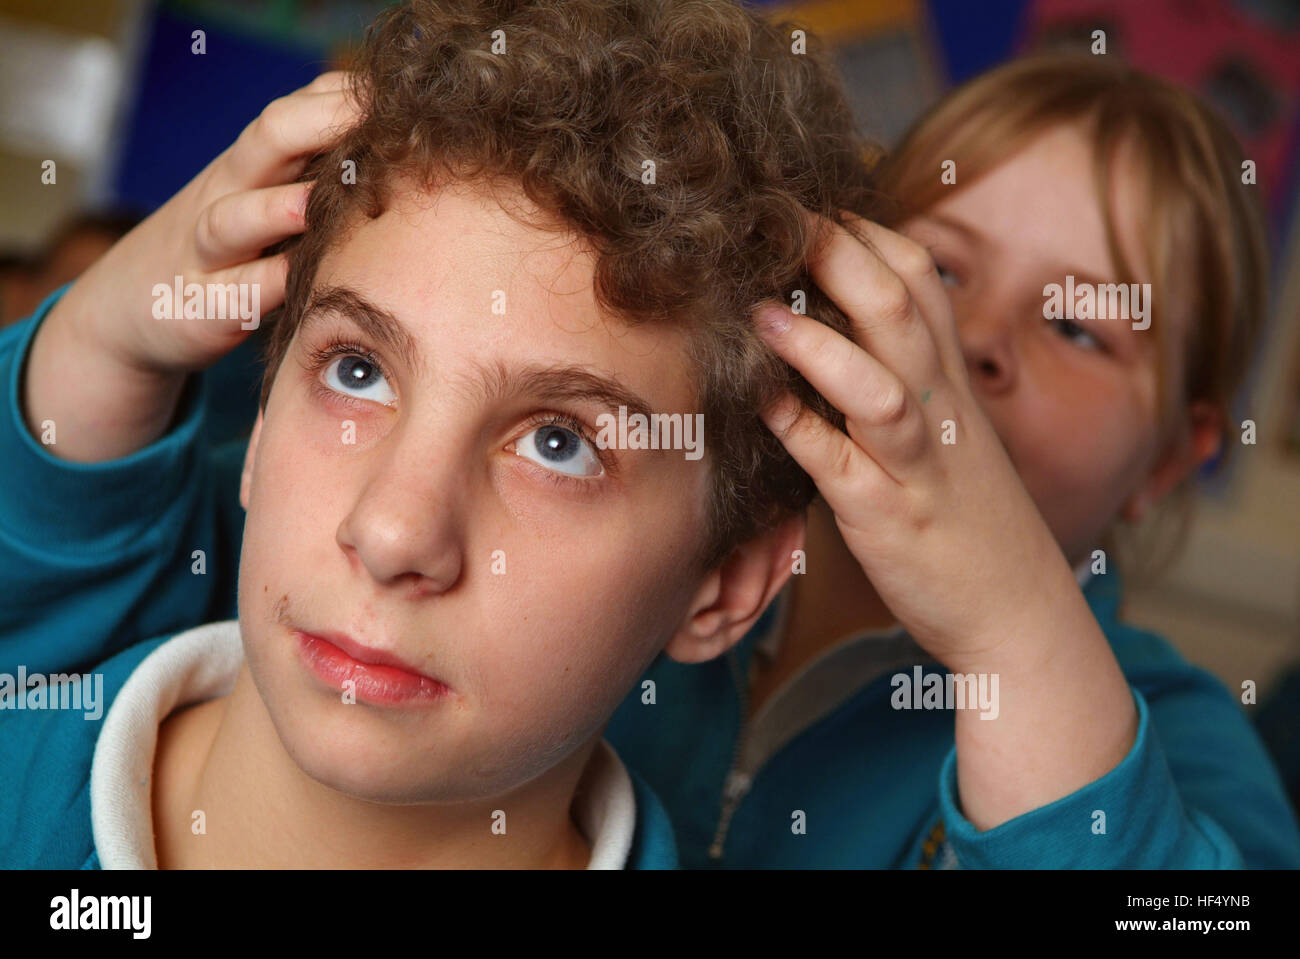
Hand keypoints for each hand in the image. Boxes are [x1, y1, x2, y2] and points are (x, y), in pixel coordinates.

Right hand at [25, 72, 359, 461]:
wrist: (130, 308)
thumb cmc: (226, 249)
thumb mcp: (260, 196)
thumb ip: (312, 170)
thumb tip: (388, 138)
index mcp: (253, 166)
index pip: (295, 112)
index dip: (343, 101)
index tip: (399, 99)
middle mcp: (228, 195)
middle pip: (265, 142)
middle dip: (317, 124)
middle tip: (374, 123)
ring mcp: (208, 253)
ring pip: (234, 219)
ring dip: (276, 209)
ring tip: (317, 202)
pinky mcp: (201, 309)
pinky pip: (231, 294)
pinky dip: (262, 287)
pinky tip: (298, 283)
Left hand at [753, 211, 1074, 672]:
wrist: (1016, 609)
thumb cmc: (966, 514)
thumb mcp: (946, 430)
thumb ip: (899, 373)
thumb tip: (827, 326)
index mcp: (950, 379)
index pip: (917, 278)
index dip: (863, 231)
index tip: (806, 201)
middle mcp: (939, 409)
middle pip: (901, 309)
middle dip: (839, 255)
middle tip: (775, 218)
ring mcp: (916, 464)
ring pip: (878, 388)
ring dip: (818, 344)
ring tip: (759, 309)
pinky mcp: (888, 517)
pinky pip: (840, 468)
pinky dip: (800, 433)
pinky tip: (758, 406)